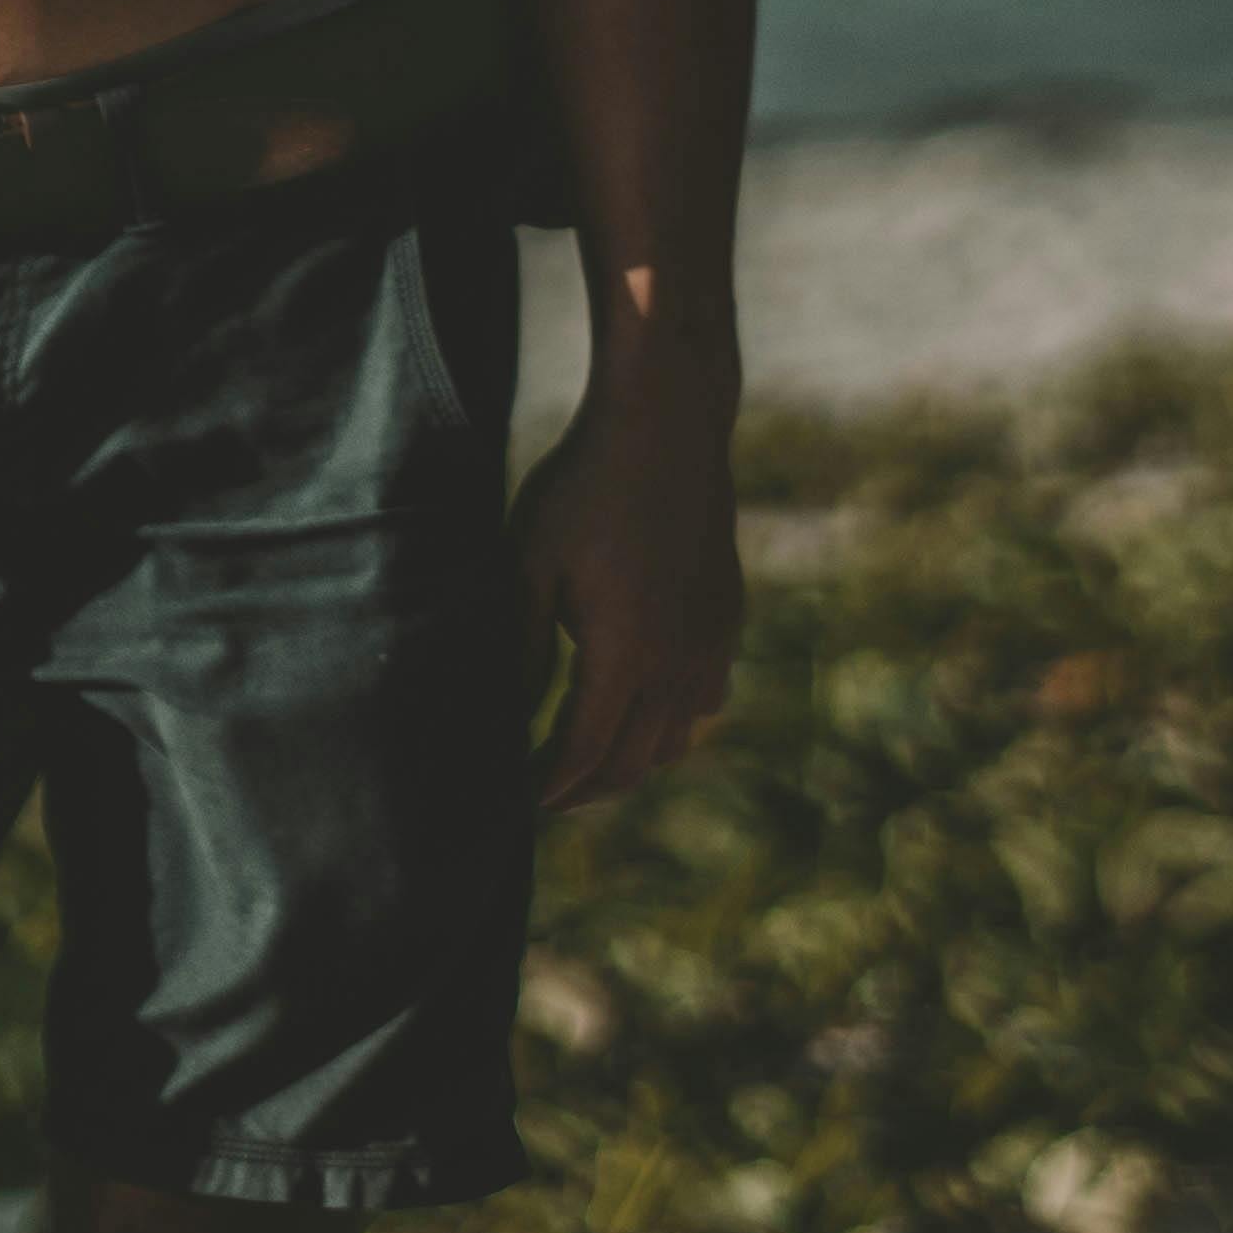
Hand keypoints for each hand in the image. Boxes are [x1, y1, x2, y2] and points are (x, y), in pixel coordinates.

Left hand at [513, 382, 741, 816]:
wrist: (665, 427)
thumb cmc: (583, 489)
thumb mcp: (529, 566)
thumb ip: (518, 650)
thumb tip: (506, 717)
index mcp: (624, 657)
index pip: (584, 754)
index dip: (549, 788)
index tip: (518, 805)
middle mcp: (677, 664)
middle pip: (632, 762)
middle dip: (586, 790)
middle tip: (544, 795)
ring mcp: (711, 642)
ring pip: (676, 738)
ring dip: (631, 759)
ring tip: (587, 759)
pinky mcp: (727, 616)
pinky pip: (705, 697)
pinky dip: (671, 720)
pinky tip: (642, 705)